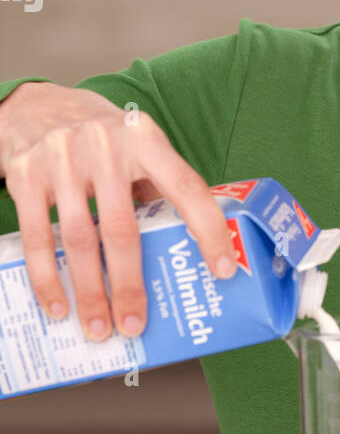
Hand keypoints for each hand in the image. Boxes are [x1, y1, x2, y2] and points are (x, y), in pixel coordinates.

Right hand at [0, 81, 237, 341]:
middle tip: (137, 325)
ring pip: (79, 239)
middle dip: (130, 284)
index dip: (207, 229)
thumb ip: (156, 187)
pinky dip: (47, 278)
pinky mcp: (25, 176)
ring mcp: (61, 160)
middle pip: (122, 228)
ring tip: (99, 328)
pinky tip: (58, 306)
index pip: (186, 187)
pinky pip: (37, 237)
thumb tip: (186, 250)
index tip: (221, 271)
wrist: (36, 106)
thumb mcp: (136, 146)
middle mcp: (104, 145)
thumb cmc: (100, 137)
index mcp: (145, 140)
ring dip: (90, 291)